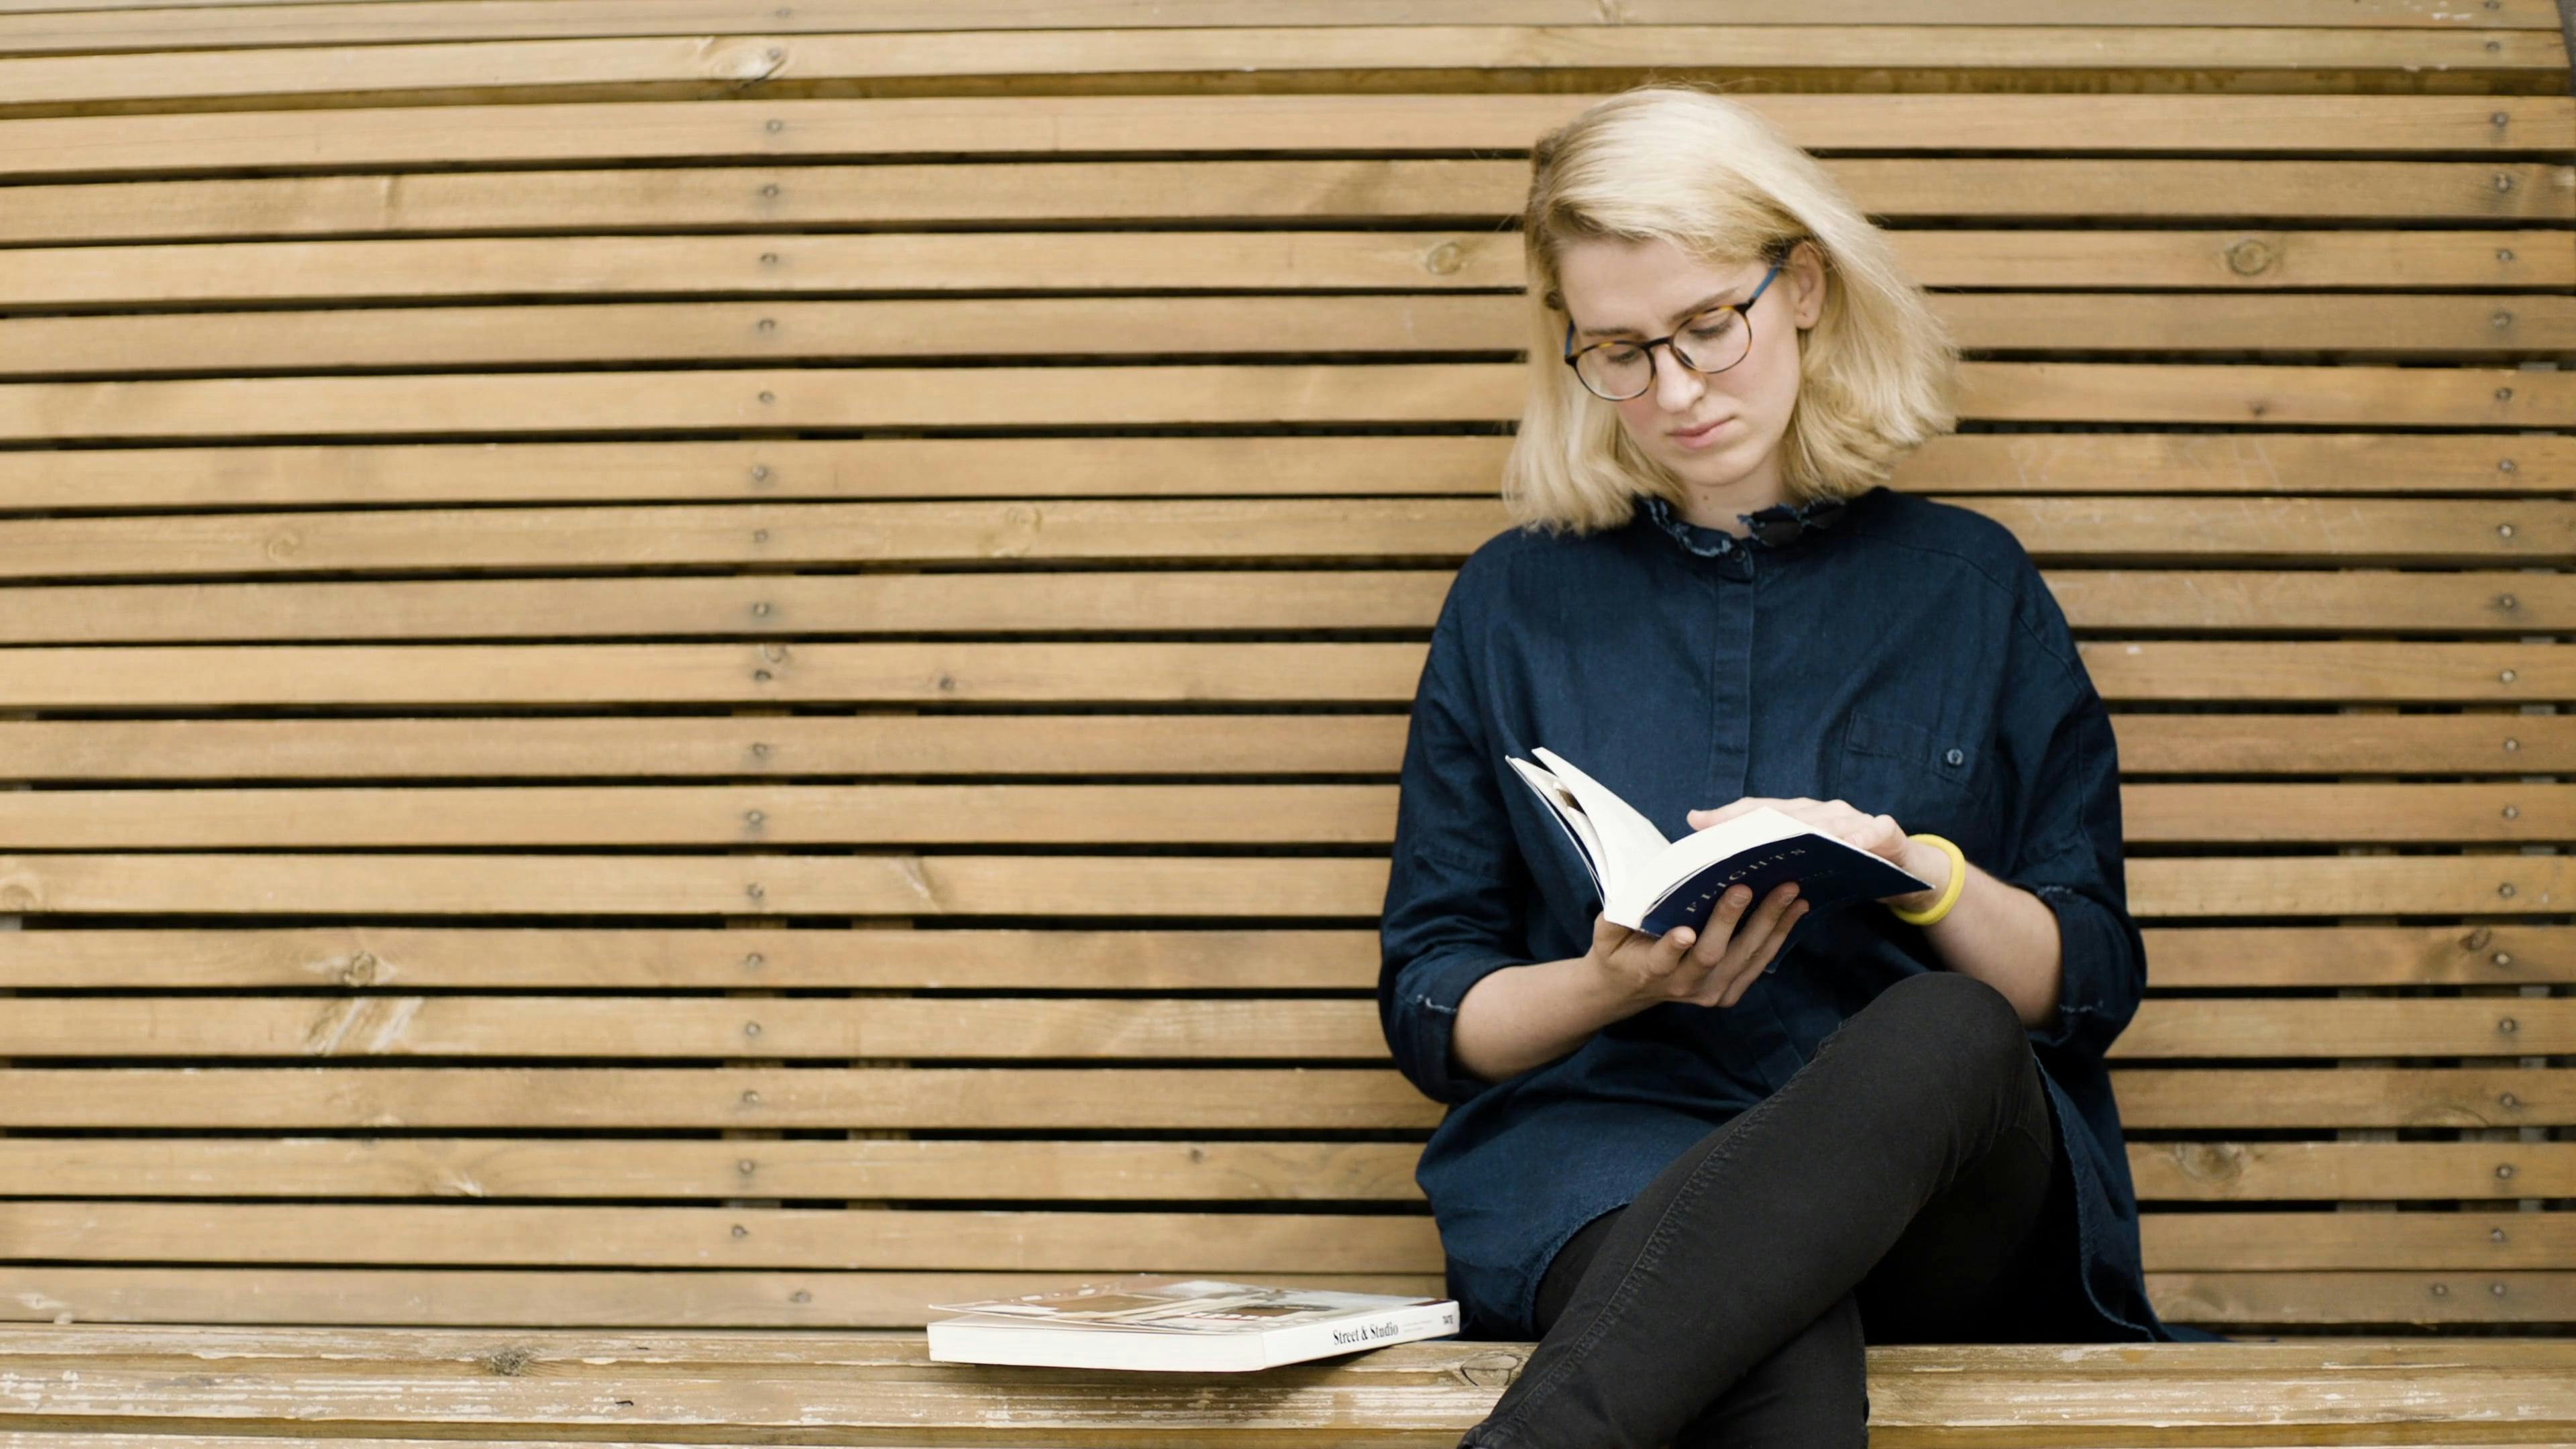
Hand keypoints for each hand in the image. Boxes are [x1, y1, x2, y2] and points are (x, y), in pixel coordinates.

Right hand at [1585, 881, 1808, 1012]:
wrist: (1628, 991)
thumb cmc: (1619, 953)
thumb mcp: (1605, 936)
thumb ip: (1614, 918)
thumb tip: (1631, 890)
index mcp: (1649, 971)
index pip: (1662, 961)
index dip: (1673, 948)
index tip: (1684, 931)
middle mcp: (1683, 986)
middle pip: (1711, 956)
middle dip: (1730, 920)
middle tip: (1746, 887)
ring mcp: (1710, 993)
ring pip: (1744, 958)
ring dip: (1769, 924)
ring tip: (1790, 894)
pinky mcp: (1729, 993)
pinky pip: (1758, 964)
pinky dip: (1779, 936)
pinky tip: (1796, 911)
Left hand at [1686, 796, 1948, 911]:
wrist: (1902, 872)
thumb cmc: (1844, 867)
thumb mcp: (1805, 868)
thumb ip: (1771, 864)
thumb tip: (1721, 876)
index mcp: (1800, 816)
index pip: (1759, 812)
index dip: (1729, 816)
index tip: (1695, 822)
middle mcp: (1825, 811)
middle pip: (1788, 813)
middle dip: (1757, 822)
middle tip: (1730, 835)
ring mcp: (1856, 819)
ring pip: (1829, 819)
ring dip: (1808, 828)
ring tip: (1781, 839)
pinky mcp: (1888, 832)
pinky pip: (1876, 832)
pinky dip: (1864, 837)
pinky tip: (1852, 845)